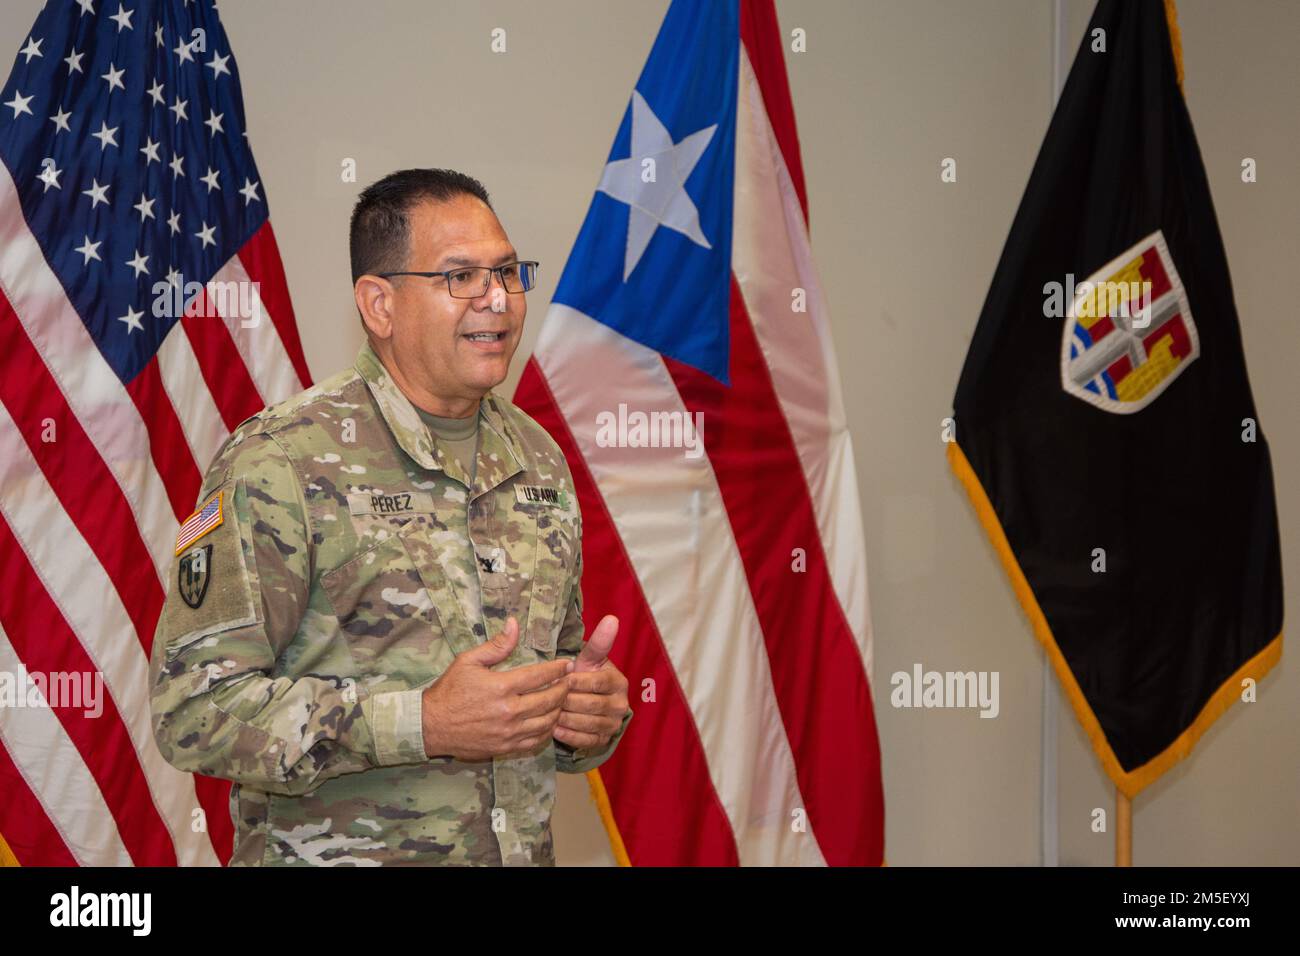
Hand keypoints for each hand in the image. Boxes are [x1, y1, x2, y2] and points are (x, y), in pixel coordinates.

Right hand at [421, 617, 573, 760]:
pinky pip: (535, 741)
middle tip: (569, 682)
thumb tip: (514, 624)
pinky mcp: (505, 747)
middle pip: (549, 700)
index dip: (557, 669)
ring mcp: (508, 732)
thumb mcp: (468, 661)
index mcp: (501, 686)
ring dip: (558, 710)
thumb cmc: (449, 690)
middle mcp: (509, 711)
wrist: (430, 725)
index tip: (567, 665)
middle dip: (564, 689)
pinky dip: (547, 731)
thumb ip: (496, 645)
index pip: (540, 676)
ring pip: (547, 722)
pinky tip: (548, 721)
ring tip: (561, 700)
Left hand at [553, 614, 629, 750]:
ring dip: (565, 717)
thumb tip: (612, 618)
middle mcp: (621, 705)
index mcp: (619, 683)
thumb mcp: (589, 658)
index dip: (577, 681)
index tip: (560, 678)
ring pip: (586, 723)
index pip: (597, 683)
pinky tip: (554, 728)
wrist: (584, 701)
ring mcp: (613, 725)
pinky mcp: (603, 741)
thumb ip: (599, 641)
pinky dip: (567, 734)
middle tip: (549, 696)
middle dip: (567, 700)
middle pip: (590, 705)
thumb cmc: (584, 675)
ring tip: (548, 711)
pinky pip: (584, 741)